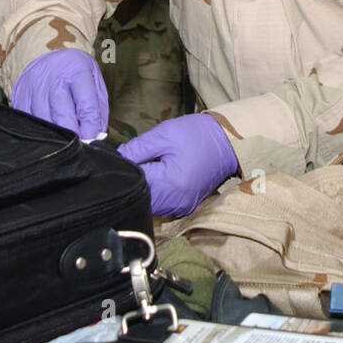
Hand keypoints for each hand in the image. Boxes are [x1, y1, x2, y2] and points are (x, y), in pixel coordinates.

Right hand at [10, 49, 108, 141]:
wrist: (45, 53)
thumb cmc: (74, 71)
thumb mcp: (93, 81)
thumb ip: (97, 109)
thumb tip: (96, 135)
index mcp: (76, 71)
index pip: (86, 104)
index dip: (90, 126)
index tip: (92, 138)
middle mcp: (53, 78)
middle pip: (61, 113)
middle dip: (72, 134)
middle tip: (79, 146)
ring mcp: (34, 88)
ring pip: (44, 120)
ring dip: (55, 136)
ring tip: (65, 142)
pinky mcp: (20, 97)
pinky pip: (28, 121)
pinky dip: (39, 131)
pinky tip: (48, 133)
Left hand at [118, 114, 238, 217]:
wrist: (227, 143)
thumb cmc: (196, 135)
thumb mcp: (163, 134)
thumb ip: (136, 148)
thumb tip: (116, 158)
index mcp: (170, 182)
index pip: (133, 183)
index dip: (124, 169)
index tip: (121, 158)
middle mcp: (175, 201)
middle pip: (139, 197)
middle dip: (132, 181)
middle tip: (134, 161)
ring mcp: (181, 207)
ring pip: (149, 203)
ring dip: (143, 188)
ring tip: (148, 167)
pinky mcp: (185, 207)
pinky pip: (161, 204)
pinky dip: (155, 192)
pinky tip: (158, 176)